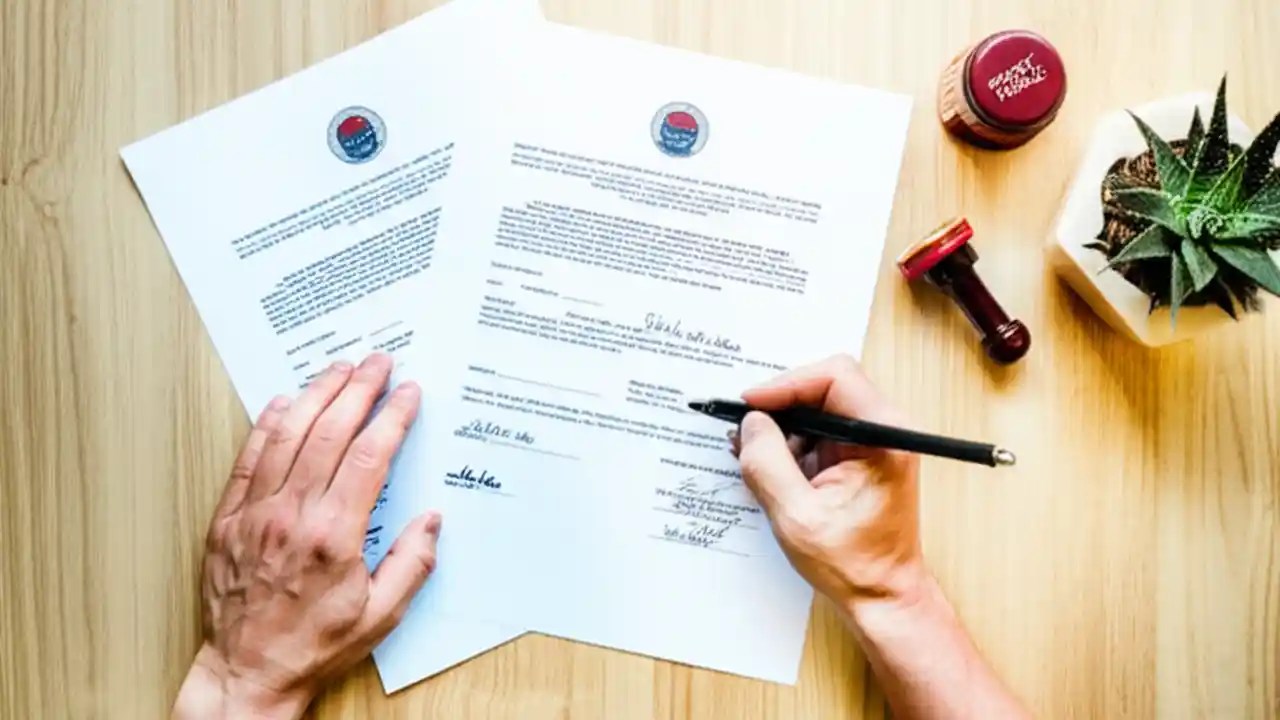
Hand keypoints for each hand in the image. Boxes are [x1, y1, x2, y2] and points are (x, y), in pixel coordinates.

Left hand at [173, 354, 439, 719]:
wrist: (248, 673)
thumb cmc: (315, 646)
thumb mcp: (382, 616)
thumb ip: (412, 564)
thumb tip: (431, 520)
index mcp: (334, 537)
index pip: (368, 456)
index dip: (391, 417)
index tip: (407, 394)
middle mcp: (292, 517)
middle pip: (328, 433)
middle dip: (359, 390)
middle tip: (379, 362)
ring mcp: (254, 515)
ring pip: (286, 435)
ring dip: (315, 395)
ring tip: (338, 369)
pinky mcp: (227, 521)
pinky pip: (248, 459)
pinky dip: (266, 425)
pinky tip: (282, 403)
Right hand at [734, 355, 923, 613]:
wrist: (883, 597)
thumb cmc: (853, 564)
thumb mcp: (796, 516)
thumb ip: (768, 463)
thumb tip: (750, 423)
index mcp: (883, 437)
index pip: (834, 377)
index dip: (786, 384)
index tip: (751, 406)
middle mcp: (883, 431)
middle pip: (823, 388)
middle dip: (778, 408)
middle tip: (744, 432)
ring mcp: (871, 443)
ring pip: (816, 409)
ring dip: (781, 429)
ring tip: (751, 457)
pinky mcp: (857, 457)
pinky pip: (817, 433)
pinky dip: (789, 446)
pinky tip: (768, 470)